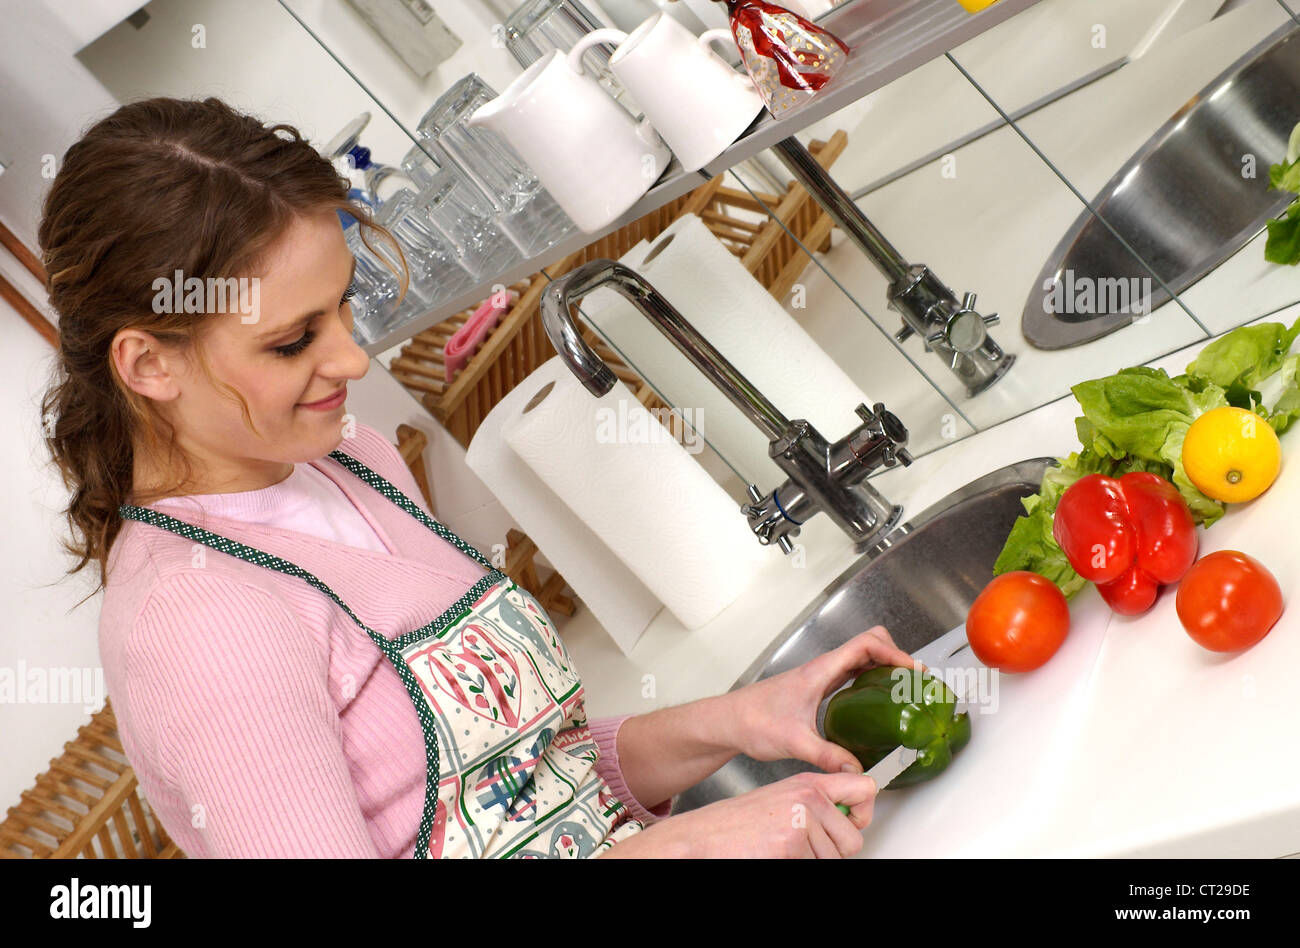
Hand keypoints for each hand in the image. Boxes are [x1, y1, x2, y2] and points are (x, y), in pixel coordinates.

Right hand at [600, 771, 878, 857]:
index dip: (865, 811)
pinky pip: (813, 868)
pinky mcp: (791, 846)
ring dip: (811, 862)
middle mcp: (809, 797)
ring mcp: (801, 821)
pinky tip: (773, 856)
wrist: (701, 837)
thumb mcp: (781, 800)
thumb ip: (815, 803)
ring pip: (834, 860)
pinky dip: (793, 866)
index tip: (856, 820)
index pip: (864, 786)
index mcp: (808, 783)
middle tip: (801, 847)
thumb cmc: (736, 824)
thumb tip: (852, 818)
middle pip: (853, 839)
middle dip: (832, 852)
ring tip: (781, 850)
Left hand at [722, 626, 925, 774]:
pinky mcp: (817, 689)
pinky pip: (851, 674)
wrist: (729, 721)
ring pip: (860, 658)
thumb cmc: (752, 721)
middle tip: (913, 679)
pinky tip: (876, 700)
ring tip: (903, 687)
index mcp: (819, 671)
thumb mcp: (794, 742)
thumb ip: (828, 757)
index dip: (893, 653)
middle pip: (868, 645)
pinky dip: (870, 678)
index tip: (912, 670)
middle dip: (895, 655)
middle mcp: (822, 669)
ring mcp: (820, 677)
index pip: (865, 645)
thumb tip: (857, 770)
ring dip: (884, 665)